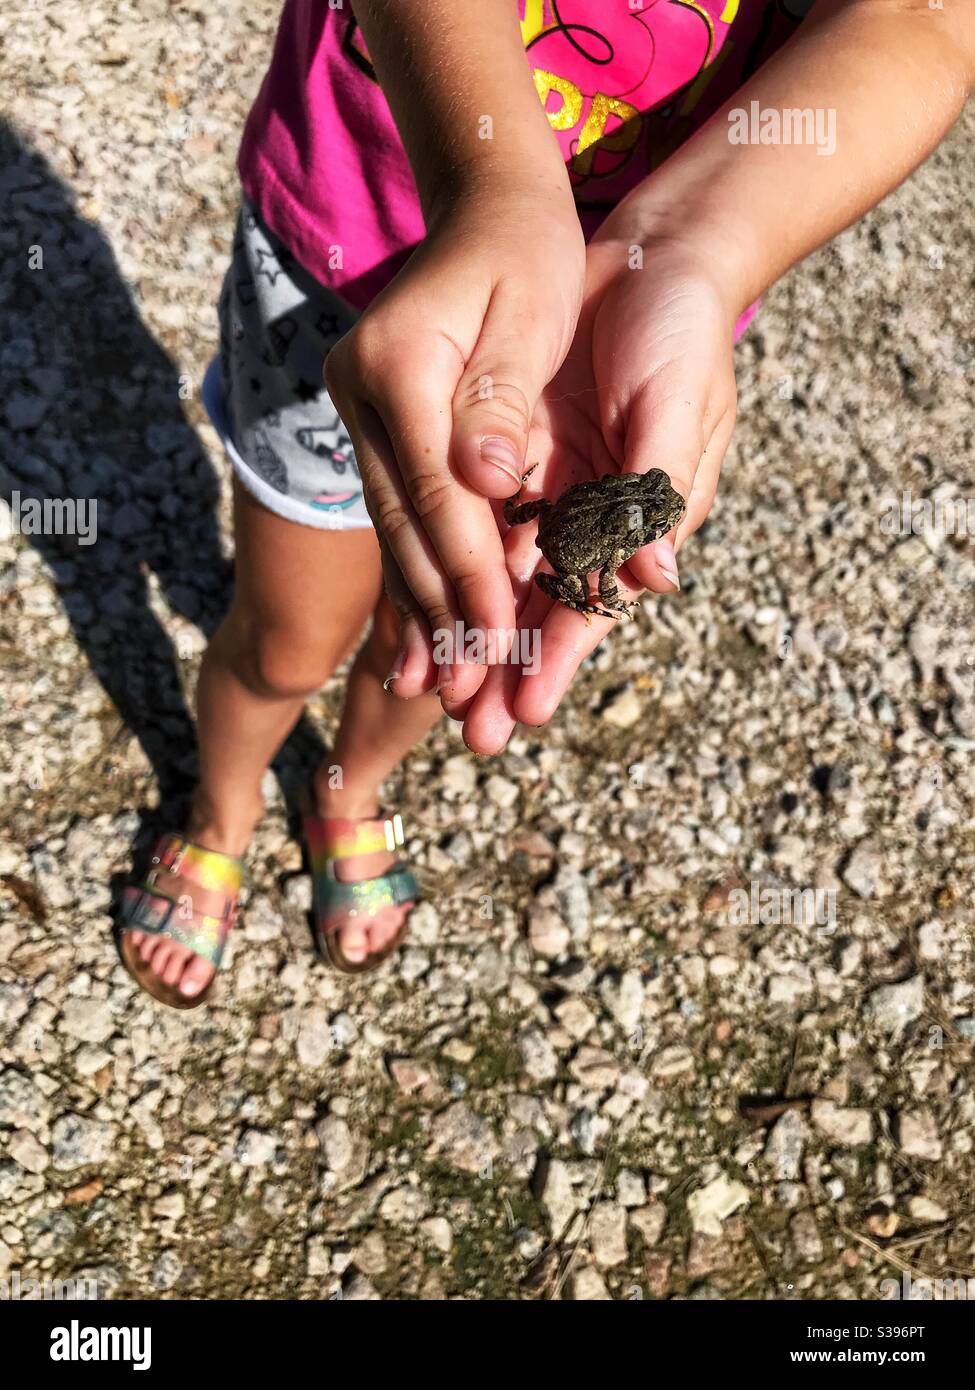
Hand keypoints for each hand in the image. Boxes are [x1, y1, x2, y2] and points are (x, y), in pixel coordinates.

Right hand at [324, 183, 584, 708]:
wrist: (485, 206)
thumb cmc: (526, 253)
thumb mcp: (528, 310)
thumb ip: (502, 399)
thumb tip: (486, 482)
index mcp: (397, 361)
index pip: (435, 489)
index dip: (469, 567)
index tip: (499, 634)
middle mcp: (360, 393)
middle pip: (403, 524)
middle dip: (443, 611)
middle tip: (468, 693)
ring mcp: (359, 414)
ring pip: (396, 533)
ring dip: (425, 613)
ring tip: (446, 689)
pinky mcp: (377, 431)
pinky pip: (400, 519)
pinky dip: (422, 578)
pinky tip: (431, 639)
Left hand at [459, 236, 739, 753]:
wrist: (650, 262)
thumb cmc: (681, 334)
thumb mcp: (680, 406)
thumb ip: (657, 493)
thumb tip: (653, 583)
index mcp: (635, 520)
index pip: (592, 601)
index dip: (558, 656)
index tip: (525, 711)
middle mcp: (587, 518)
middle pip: (539, 609)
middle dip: (505, 669)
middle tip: (473, 735)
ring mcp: (547, 492)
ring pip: (499, 577)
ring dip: (469, 633)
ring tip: (432, 694)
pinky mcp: (511, 458)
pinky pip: (471, 521)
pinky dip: (445, 562)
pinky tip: (416, 608)